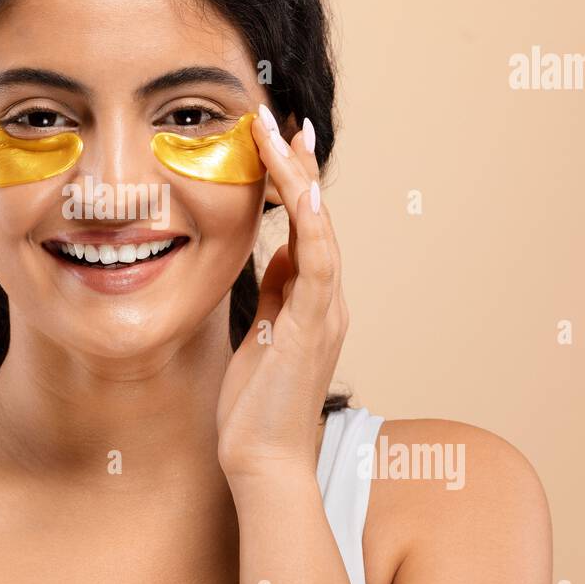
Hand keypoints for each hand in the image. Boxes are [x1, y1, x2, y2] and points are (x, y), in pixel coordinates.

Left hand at [215, 104, 348, 480]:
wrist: (264, 463)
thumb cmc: (256, 408)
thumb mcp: (261, 336)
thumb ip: (276, 296)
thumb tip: (277, 255)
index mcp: (313, 302)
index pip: (306, 229)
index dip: (293, 184)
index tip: (276, 142)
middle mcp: (328, 301)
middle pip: (317, 220)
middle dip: (298, 168)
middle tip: (280, 120)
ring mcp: (326, 314)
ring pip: (321, 232)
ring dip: (301, 182)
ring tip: (282, 137)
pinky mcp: (314, 329)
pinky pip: (321, 268)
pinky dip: (314, 227)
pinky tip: (301, 192)